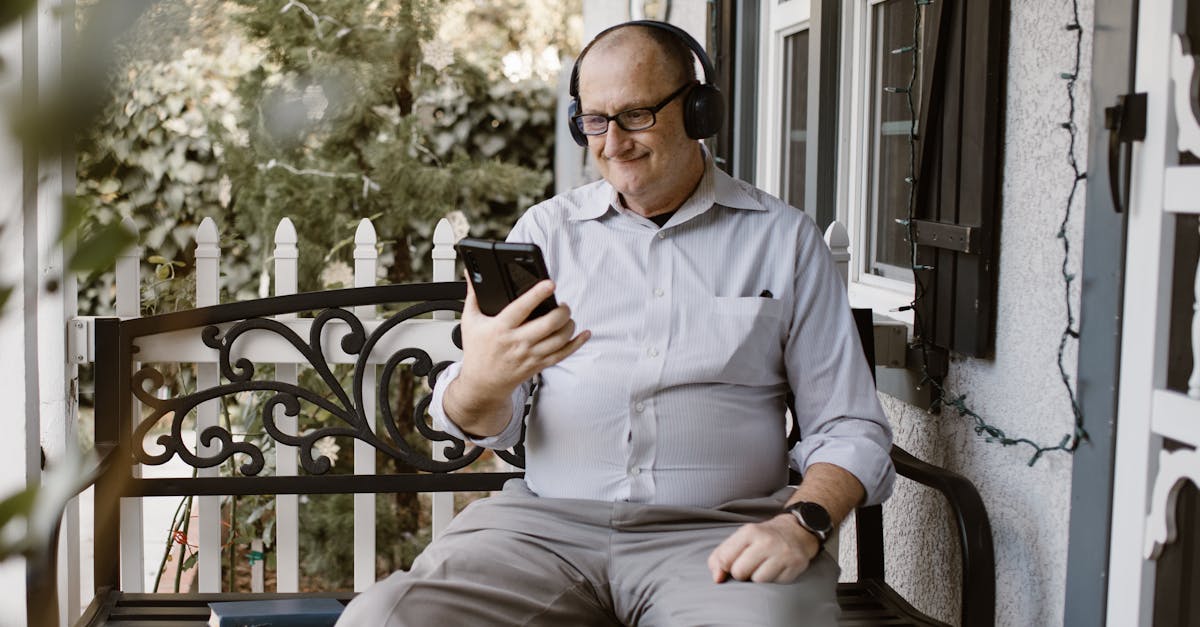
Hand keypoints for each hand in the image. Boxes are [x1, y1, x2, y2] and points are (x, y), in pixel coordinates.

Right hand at [448, 273, 589, 431]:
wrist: (482, 383)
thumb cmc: (477, 351)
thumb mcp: (470, 321)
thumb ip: (473, 295)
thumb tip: (472, 273)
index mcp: (500, 328)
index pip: (521, 309)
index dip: (537, 295)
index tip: (550, 284)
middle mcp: (517, 342)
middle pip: (547, 325)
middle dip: (561, 311)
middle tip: (562, 304)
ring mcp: (529, 355)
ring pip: (558, 339)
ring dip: (569, 325)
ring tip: (567, 316)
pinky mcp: (538, 365)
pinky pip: (562, 354)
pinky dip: (576, 343)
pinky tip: (584, 334)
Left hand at [706, 514, 820, 583]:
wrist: (796, 532)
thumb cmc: (762, 538)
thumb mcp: (740, 538)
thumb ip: (720, 556)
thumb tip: (717, 578)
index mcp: (749, 531)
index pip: (725, 559)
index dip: (725, 567)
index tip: (731, 564)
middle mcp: (767, 541)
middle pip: (740, 572)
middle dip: (741, 573)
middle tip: (750, 565)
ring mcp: (783, 554)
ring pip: (758, 581)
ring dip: (758, 577)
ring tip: (764, 566)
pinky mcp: (795, 565)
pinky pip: (776, 584)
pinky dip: (774, 580)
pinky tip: (777, 568)